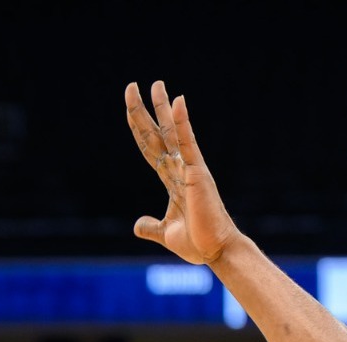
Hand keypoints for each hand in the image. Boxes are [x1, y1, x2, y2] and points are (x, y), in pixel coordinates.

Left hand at [124, 80, 242, 265]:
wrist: (216, 252)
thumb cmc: (197, 242)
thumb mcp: (166, 233)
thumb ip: (151, 226)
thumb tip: (137, 225)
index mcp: (172, 180)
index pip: (150, 148)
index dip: (138, 129)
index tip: (130, 109)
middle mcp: (180, 168)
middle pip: (157, 134)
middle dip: (143, 111)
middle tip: (131, 86)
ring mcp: (189, 168)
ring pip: (172, 132)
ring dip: (162, 107)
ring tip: (156, 83)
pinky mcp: (198, 172)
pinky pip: (188, 143)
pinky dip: (183, 122)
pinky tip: (177, 101)